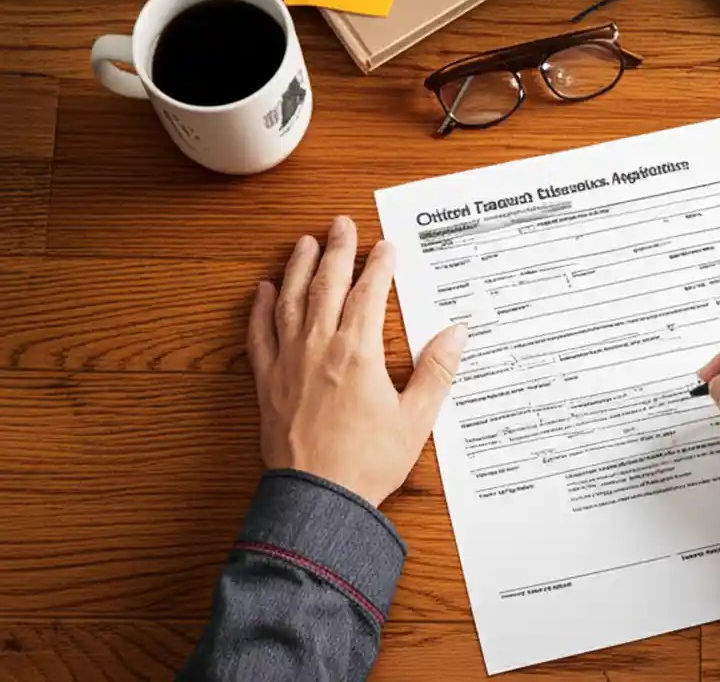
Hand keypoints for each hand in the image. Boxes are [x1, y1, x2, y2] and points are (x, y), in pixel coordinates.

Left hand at [246, 216, 468, 506]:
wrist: (319, 498)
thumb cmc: (368, 462)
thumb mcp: (417, 419)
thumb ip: (437, 372)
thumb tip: (457, 334)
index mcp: (358, 352)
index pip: (370, 293)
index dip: (380, 265)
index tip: (387, 246)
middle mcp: (319, 347)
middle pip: (327, 285)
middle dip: (337, 250)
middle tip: (341, 224)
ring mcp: (289, 362)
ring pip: (290, 300)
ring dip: (297, 268)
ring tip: (304, 243)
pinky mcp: (269, 382)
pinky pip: (259, 335)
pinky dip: (260, 309)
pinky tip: (262, 290)